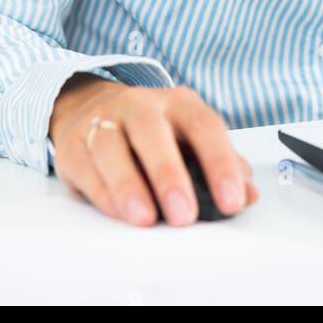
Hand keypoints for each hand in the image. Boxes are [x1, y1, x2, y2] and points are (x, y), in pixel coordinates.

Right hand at [48, 74, 258, 226]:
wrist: (90, 107)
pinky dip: (102, 192)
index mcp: (179, 103)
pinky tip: (118, 211)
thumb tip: (248, 193)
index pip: (204, 126)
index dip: (221, 164)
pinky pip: (86, 166)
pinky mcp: (74, 144)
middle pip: (152, 131)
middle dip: (169, 174)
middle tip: (184, 214)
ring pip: (112, 146)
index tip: (232, 201)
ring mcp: (104, 121)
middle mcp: (141, 105)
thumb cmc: (152, 131)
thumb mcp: (189, 139)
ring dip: (129, 185)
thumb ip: (222, 165)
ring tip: (145, 218)